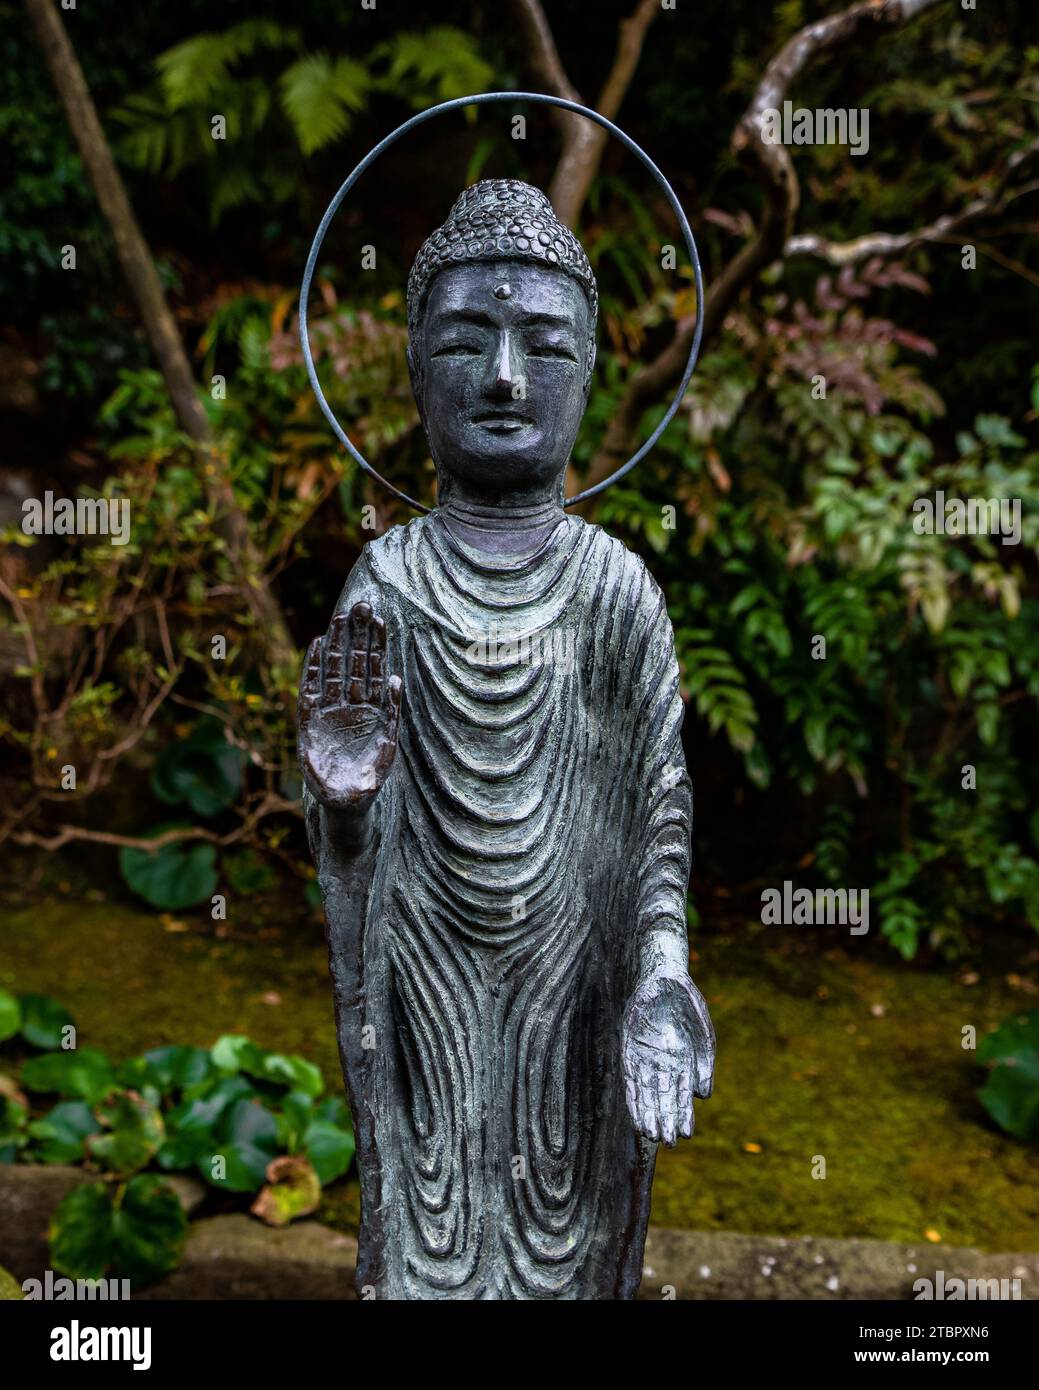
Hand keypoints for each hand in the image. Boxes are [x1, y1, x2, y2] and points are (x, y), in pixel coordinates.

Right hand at [298, 602, 401, 812]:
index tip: (377, 619)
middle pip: (355, 664)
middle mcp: (352, 707)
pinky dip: (312, 668)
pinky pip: (311, 689)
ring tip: (339, 619)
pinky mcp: (309, 722)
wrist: (345, 804)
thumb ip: (392, 715)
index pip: (375, 671)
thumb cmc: (369, 780)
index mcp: (374, 711)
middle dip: (357, 636)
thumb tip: (397, 680)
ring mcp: (330, 712)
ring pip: (334, 671)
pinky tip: (316, 645)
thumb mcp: (387, 749)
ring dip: (336, 645)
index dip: (376, 645)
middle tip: (360, 606)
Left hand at [622, 973, 714, 1146]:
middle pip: (664, 1099)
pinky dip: (633, 1096)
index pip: (682, 1095)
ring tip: (651, 1134)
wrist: (664, 978)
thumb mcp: (702, 1031)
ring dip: (648, 1114)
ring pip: (647, 1093)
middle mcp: (664, 1065)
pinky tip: (636, 1113)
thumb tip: (703, 1095)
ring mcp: (645, 1058)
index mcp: (684, 1063)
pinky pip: (630, 1077)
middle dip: (666, 1120)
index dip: (683, 1115)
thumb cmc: (688, 1002)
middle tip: (668, 1143)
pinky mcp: (629, 1050)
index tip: (686, 1135)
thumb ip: (705, 1061)